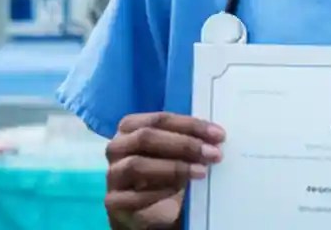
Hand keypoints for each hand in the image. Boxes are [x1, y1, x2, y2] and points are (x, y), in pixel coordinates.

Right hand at [104, 112, 225, 228]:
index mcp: (130, 127)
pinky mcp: (114, 202)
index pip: (160, 119)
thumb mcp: (172, 153)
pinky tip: (179, 192)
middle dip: (183, 144)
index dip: (190, 125)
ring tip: (200, 172)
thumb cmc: (159, 173)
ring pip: (137, 165)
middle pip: (146, 137)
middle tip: (212, 154)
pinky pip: (135, 196)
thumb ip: (185, 141)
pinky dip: (159, 192)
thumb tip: (214, 139)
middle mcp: (116, 147)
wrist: (142, 210)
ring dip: (173, 168)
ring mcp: (113, 175)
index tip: (218, 135)